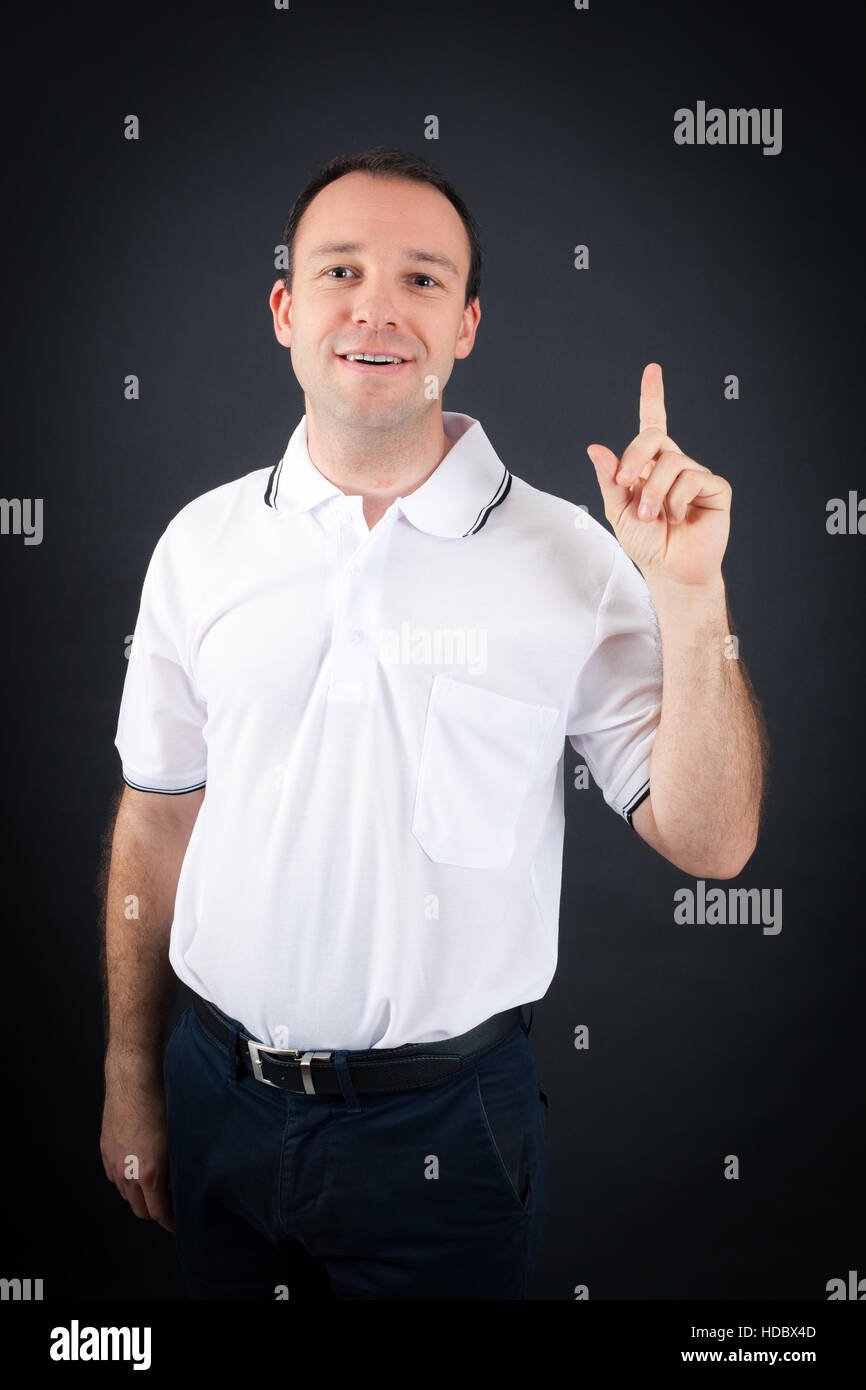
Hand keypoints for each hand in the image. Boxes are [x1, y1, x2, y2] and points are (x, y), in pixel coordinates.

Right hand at [100, 1066, 173, 1231]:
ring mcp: (113, 1162)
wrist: (133, 1081)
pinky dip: (126, 1179)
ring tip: (154, 1184)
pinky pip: (115, 1176)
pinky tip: (137, 1167)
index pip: (157, 1211)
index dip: (168, 1221)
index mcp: (150, 1173)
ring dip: (139, 1195)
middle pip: (139, 1208)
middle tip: (168, 1205)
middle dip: (154, 1211)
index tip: (177, 1223)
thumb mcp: (176, 1140)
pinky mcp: (105, 1150)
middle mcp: (128, 1173)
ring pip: (126, 1193)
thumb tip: (178, 1183)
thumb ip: (175, 1167)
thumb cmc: (162, 1105)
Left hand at [586, 362, 731, 587]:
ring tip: (653, 517)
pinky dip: (676, 501)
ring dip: (654, 491)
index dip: (652, 396)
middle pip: (654, 438)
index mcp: (649, 466)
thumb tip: (596, 448)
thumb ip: (609, 479)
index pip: (652, 424)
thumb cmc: (647, 543)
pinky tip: (678, 518)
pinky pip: (692, 478)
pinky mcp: (715, 488)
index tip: (652, 370)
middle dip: (634, 457)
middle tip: (626, 484)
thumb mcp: (618, 511)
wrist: (670, 571)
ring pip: (671, 461)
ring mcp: (696, 475)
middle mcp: (674, 465)